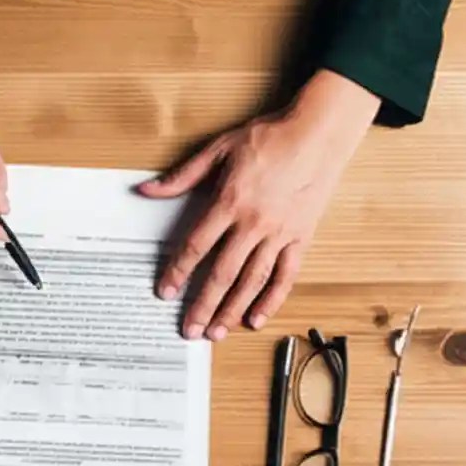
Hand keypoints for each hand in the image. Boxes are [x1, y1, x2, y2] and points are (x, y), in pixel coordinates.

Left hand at [139, 70, 380, 338]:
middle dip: (203, 305)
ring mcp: (280, 233)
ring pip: (252, 281)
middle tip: (189, 330)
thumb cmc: (268, 138)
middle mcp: (254, 223)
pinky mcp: (301, 238)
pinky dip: (271, 300)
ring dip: (232, 310)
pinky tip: (256, 319)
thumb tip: (147, 190)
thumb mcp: (219, 149)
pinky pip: (286, 276)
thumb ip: (183, 176)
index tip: (166, 292)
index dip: (178, 272)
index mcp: (230, 201)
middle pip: (223, 273)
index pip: (196, 246)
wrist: (318, 133)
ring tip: (216, 333)